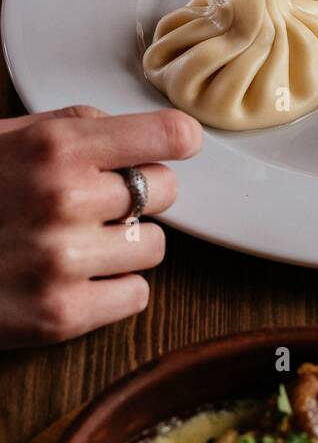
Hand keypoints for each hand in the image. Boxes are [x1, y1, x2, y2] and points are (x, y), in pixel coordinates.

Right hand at [0, 104, 200, 347]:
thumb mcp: (3, 137)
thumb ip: (70, 127)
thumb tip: (134, 133)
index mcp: (54, 148)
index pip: (168, 135)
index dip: (176, 141)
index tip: (174, 146)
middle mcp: (65, 199)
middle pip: (166, 192)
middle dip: (139, 196)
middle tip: (97, 203)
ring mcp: (64, 261)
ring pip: (155, 247)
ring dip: (126, 245)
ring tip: (78, 242)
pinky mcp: (60, 315)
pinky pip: (136, 296)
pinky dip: (113, 290)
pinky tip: (76, 278)